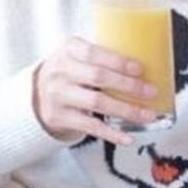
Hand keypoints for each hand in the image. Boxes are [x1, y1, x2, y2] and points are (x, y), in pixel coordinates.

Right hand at [31, 37, 159, 145]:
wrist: (36, 94)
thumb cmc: (69, 70)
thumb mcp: (77, 54)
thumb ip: (101, 55)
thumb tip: (147, 61)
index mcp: (68, 50)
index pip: (93, 53)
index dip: (118, 61)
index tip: (140, 69)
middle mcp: (60, 72)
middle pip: (98, 77)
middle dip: (129, 86)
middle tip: (151, 92)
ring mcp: (58, 96)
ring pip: (97, 103)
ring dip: (126, 110)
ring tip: (148, 114)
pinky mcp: (60, 118)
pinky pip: (91, 127)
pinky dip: (112, 134)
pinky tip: (128, 137)